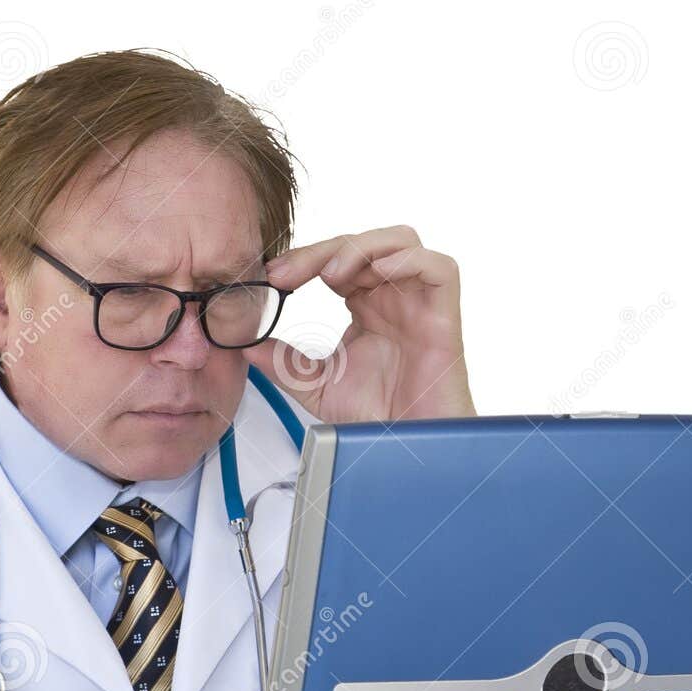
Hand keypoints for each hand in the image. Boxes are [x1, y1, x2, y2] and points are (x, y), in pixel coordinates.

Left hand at [246, 225, 474, 422]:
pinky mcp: (445, 316)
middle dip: (321, 250)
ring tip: (330, 274)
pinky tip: (377, 274)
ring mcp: (420, 303)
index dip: (304, 259)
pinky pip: (439, 268)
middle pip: (363, 244)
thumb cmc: (377, 417)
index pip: (336, 261)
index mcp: (366, 306)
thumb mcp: (316, 387)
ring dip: (362, 247)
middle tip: (286, 273)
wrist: (407, 448)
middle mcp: (393, 297)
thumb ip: (284, 364)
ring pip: (401, 241)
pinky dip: (408, 260)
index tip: (271, 277)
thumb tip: (246, 347)